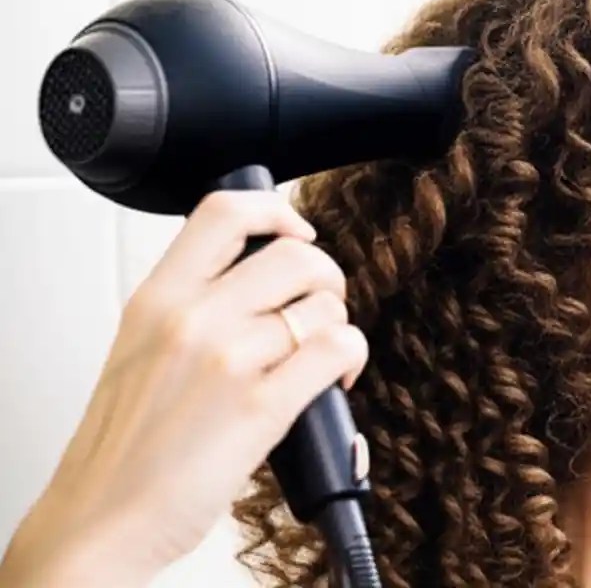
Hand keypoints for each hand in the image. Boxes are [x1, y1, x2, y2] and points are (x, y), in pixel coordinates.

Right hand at [0, 190, 367, 584]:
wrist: (101, 519)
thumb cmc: (124, 445)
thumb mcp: (140, 348)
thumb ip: (192, 306)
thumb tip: (262, 282)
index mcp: (156, 298)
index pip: (225, 212)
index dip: (277, 209)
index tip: (298, 230)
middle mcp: (192, 318)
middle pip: (296, 255)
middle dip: (325, 278)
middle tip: (319, 307)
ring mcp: (228, 359)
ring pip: (325, 306)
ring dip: (337, 327)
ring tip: (319, 356)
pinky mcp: (262, 405)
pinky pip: (338, 348)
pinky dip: (352, 358)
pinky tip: (337, 380)